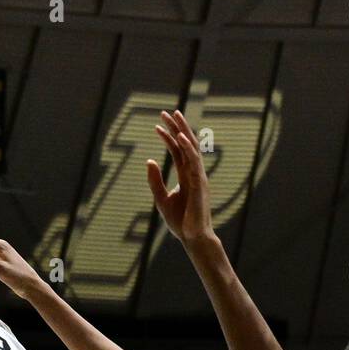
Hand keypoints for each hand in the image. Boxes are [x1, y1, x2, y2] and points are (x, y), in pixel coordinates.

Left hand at [147, 110, 212, 243]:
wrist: (192, 237)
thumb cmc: (179, 221)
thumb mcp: (161, 198)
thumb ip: (155, 179)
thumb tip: (149, 160)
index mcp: (186, 176)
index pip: (178, 151)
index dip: (168, 137)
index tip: (157, 126)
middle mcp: (193, 173)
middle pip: (186, 145)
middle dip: (177, 127)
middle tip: (167, 112)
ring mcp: (198, 177)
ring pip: (191, 148)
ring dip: (182, 131)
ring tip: (173, 117)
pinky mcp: (199, 183)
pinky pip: (194, 161)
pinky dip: (187, 147)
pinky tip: (179, 136)